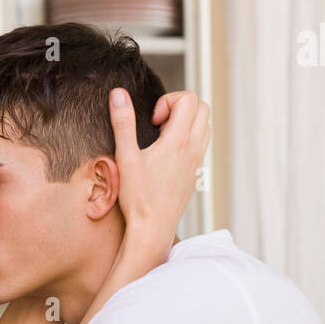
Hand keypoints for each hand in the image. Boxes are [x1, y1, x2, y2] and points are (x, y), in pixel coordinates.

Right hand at [110, 87, 210, 250]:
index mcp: (178, 141)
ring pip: (205, 126)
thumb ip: (123, 123)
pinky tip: (167, 154)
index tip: (153, 120)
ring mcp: (197, 162)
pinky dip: (189, 138)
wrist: (152, 229)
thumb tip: (118, 94)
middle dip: (180, 107)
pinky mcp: (195, 174)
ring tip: (163, 137)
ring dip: (187, 122)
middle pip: (203, 108)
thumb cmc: (138, 197)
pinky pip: (201, 144)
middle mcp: (194, 149)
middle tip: (159, 124)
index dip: (168, 101)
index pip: (188, 99)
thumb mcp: (125, 157)